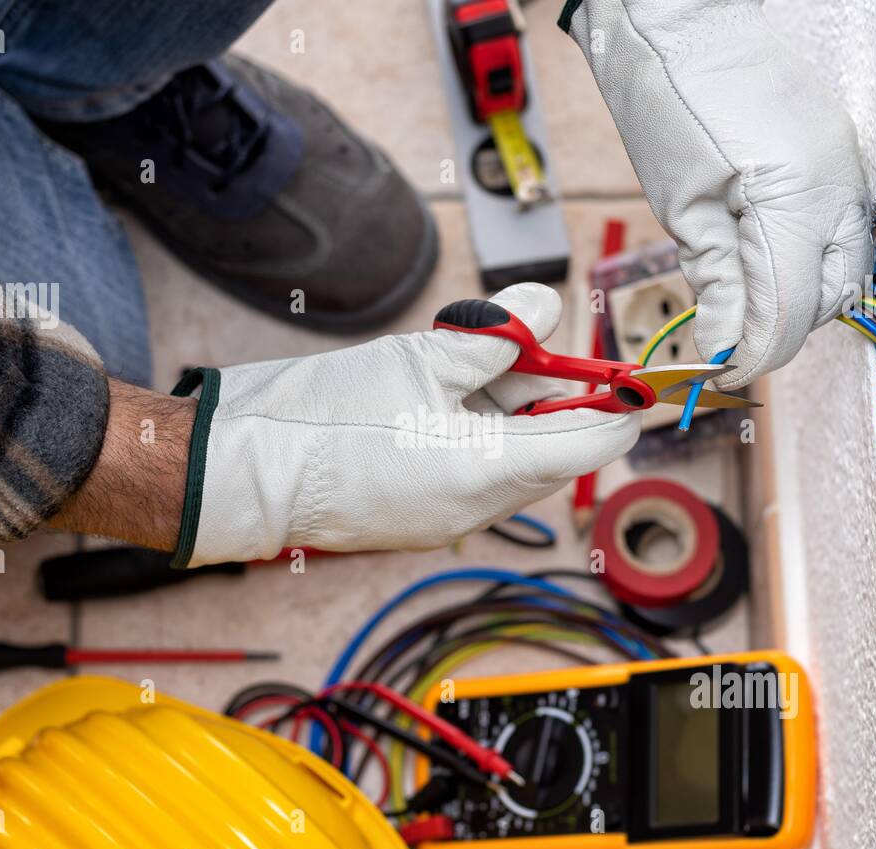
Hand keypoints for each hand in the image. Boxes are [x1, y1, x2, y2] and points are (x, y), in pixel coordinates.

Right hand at [172, 283, 639, 565]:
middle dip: (553, 391)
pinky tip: (448, 387)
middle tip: (525, 339)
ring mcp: (449, 516)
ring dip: (511, 404)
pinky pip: (477, 468)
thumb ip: (495, 335)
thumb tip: (545, 305)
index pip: (592, 443)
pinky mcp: (422, 511)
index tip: (635, 372)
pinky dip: (480, 426)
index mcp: (488, 473)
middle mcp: (478, 507)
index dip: (620, 404)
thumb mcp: (420, 358)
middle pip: (554, 447)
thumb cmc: (322, 419)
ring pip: (514, 455)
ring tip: (473, 355)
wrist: (240, 471)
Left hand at [568, 0, 871, 387]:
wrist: (684, 22)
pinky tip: (761, 258)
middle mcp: (840, 189)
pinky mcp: (840, 162)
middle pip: (826, 300)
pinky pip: (838, 234)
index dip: (755, 355)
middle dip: (777, 330)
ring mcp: (848, 173)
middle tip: (724, 340)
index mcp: (798, 199)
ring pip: (841, 272)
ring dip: (794, 298)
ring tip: (739, 297)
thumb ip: (716, 278)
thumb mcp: (685, 203)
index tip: (721, 374)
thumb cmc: (675, 96)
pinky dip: (804, 261)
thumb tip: (725, 346)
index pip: (790, 312)